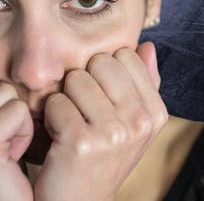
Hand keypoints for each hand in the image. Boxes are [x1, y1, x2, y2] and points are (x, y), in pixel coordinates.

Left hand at [32, 41, 167, 200]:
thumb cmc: (99, 159)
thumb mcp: (129, 124)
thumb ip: (141, 84)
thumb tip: (147, 46)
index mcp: (155, 113)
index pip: (125, 55)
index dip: (104, 75)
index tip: (102, 104)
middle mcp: (139, 122)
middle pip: (100, 62)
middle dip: (84, 83)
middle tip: (83, 115)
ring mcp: (113, 133)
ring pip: (76, 78)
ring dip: (65, 100)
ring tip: (70, 127)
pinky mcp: (82, 142)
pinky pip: (56, 101)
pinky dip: (49, 118)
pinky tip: (58, 140)